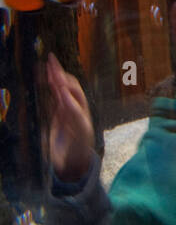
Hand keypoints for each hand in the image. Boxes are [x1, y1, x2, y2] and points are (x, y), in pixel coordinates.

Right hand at [45, 52, 94, 183]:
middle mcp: (80, 116)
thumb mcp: (63, 162)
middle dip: (63, 81)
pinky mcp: (66, 107)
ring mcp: (74, 109)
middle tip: (53, 66)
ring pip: (68, 88)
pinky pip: (60, 90)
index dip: (68, 102)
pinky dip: (54, 80)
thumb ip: (58, 158)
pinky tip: (46, 70)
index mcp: (81, 129)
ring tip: (50, 62)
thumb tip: (53, 161)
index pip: (75, 112)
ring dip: (59, 76)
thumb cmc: (68, 160)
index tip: (61, 93)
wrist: (78, 158)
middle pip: (73, 93)